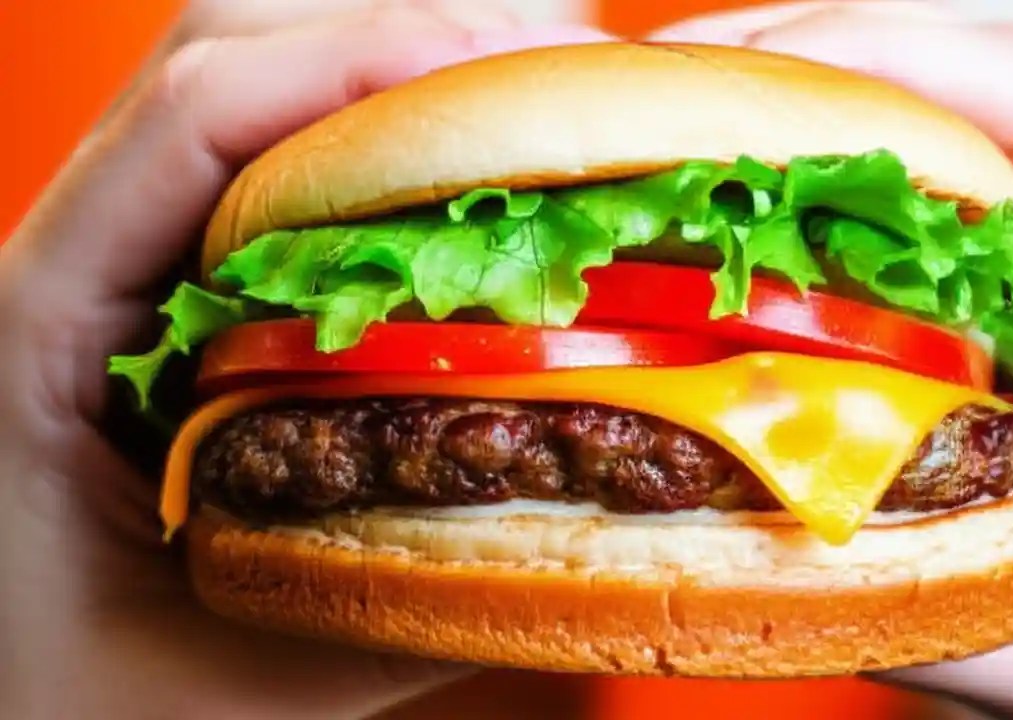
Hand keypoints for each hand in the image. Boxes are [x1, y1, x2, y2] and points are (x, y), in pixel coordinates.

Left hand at [0, 3, 610, 716]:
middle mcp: (73, 258)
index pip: (198, 118)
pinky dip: (382, 122)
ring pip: (252, 75)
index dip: (362, 62)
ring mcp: (121, 259)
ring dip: (397, 62)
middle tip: (558, 66)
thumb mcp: (225, 683)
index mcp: (39, 326)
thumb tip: (567, 523)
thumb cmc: (59, 701)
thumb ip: (392, 614)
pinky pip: (273, 148)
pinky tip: (469, 166)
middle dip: (407, 33)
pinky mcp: (172, 281)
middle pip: (231, 47)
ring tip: (530, 96)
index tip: (513, 66)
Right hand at [652, 3, 1012, 717]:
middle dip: (803, 79)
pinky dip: (826, 211)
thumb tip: (717, 530)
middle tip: (655, 98)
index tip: (719, 84)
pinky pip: (927, 232)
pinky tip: (748, 231)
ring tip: (677, 142)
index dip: (862, 61)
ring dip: (808, 133)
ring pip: (943, 150)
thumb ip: (904, 592)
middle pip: (969, 96)